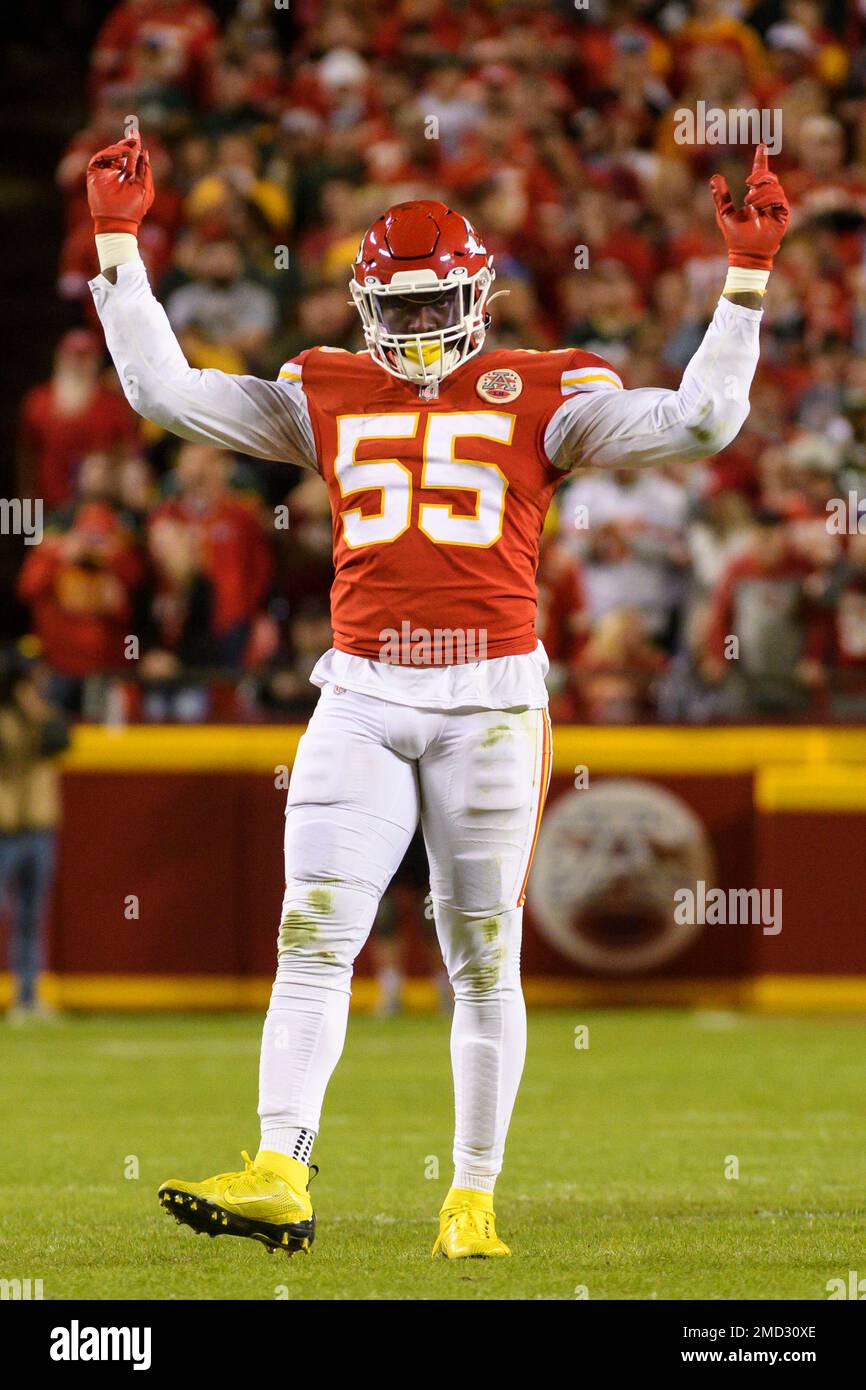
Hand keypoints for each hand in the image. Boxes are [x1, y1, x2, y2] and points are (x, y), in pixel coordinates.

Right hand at [87, 132, 153, 234]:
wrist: (119, 223)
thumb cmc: (134, 210)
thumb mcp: (145, 188)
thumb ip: (145, 170)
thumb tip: (144, 151)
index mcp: (127, 176)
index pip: (129, 157)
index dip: (133, 145)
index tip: (137, 134)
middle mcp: (114, 173)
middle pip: (119, 152)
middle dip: (126, 142)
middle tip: (134, 133)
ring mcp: (103, 174)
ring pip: (110, 153)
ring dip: (120, 148)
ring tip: (131, 149)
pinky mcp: (94, 175)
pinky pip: (99, 158)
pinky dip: (110, 153)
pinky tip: (121, 154)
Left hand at [709, 144, 789, 269]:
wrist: (745, 252)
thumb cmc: (735, 236)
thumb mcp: (724, 213)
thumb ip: (721, 196)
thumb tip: (714, 177)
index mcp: (756, 196)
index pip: (761, 174)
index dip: (761, 159)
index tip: (762, 145)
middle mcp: (767, 199)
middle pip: (769, 177)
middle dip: (759, 176)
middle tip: (748, 183)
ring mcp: (776, 206)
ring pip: (774, 186)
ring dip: (761, 192)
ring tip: (750, 202)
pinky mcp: (783, 214)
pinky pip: (779, 198)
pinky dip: (767, 199)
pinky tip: (758, 207)